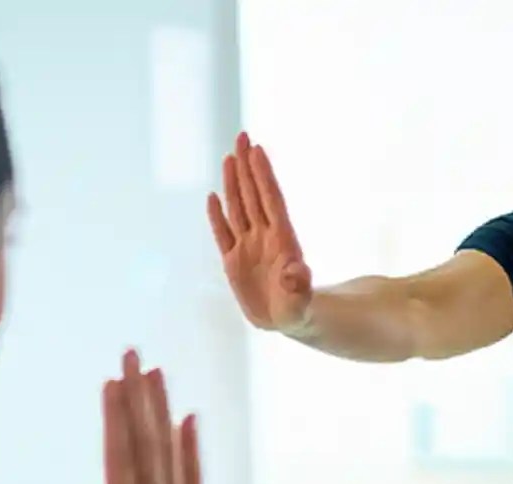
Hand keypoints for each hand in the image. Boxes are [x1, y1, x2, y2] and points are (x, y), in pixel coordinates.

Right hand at [47, 349, 234, 483]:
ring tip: (158, 371)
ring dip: (164, 409)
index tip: (111, 379)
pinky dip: (192, 447)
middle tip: (134, 353)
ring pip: (173, 452)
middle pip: (148, 442)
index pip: (120, 457)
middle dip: (139, 395)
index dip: (116, 415)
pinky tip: (189, 420)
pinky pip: (194, 478)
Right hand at [206, 132, 312, 332]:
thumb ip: (297, 285)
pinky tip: (213, 196)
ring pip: (238, 207)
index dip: (264, 176)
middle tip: (243, 135)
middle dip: (248, 166)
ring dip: (234, 182)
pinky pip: (223, 233)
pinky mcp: (234, 261)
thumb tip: (296, 271)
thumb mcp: (299, 300)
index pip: (271, 201)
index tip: (258, 150)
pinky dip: (217, 216)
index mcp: (282, 240)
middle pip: (254, 195)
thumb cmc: (298, 309)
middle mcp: (264, 237)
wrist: (289, 319)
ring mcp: (248, 246)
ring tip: (230, 156)